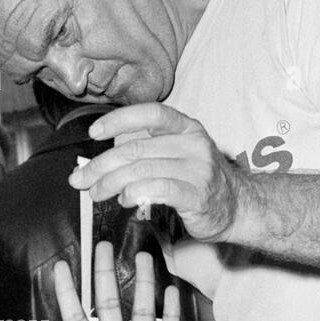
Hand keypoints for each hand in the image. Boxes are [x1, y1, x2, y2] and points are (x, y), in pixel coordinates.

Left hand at [2, 242, 177, 320]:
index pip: (76, 316)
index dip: (68, 292)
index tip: (60, 267)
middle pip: (109, 302)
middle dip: (105, 274)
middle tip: (102, 245)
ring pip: (141, 308)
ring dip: (143, 282)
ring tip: (142, 256)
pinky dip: (169, 308)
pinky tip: (169, 288)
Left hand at [72, 103, 242, 243]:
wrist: (238, 206)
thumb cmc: (198, 180)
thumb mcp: (176, 155)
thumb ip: (146, 149)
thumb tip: (104, 155)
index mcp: (186, 127)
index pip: (151, 113)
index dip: (119, 120)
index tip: (94, 132)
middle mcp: (193, 143)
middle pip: (136, 149)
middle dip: (101, 165)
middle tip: (81, 179)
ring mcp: (198, 168)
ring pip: (142, 170)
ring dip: (111, 183)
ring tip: (96, 194)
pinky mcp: (198, 194)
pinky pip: (159, 189)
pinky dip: (134, 194)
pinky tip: (124, 200)